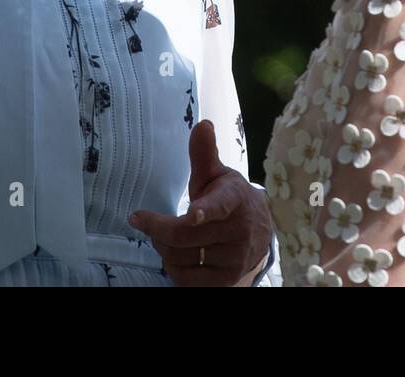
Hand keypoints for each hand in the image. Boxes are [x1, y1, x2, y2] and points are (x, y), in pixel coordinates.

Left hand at [127, 119, 272, 285]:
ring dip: (163, 249)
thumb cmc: (228, 198)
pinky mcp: (227, 280)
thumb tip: (202, 124)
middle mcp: (238, 229)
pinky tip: (176, 256)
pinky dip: (173, 269)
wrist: (258, 232)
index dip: (205, 210)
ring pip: (180, 258)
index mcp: (234, 198)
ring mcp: (234, 257)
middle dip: (156, 229)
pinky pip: (186, 280)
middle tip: (146, 221)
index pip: (219, 204)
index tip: (193, 214)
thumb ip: (204, 154)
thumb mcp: (217, 175)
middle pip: (183, 235)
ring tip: (165, 238)